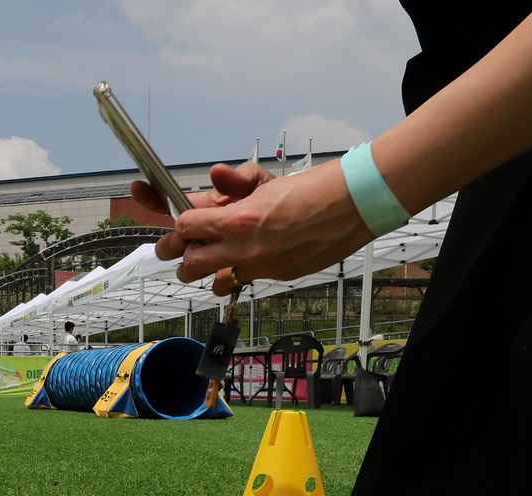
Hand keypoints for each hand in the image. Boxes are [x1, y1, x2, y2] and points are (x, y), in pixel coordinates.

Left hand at [132, 161, 374, 295]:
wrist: (351, 205)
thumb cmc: (310, 190)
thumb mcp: (265, 183)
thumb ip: (235, 184)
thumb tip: (216, 175)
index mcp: (236, 220)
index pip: (185, 229)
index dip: (181, 227)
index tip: (183, 226)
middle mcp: (245, 249)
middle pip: (190, 267)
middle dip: (183, 261)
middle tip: (185, 253)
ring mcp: (261, 267)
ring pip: (217, 283)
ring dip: (211, 274)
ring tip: (215, 262)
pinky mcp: (278, 277)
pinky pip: (249, 280)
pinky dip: (246, 271)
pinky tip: (255, 255)